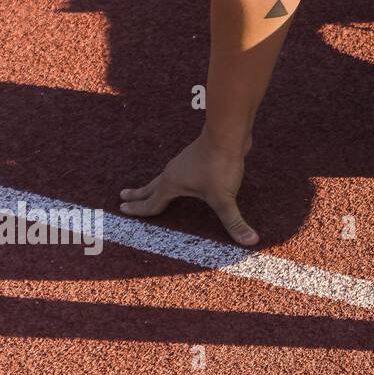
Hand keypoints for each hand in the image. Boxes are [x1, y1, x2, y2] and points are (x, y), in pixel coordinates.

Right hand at [118, 131, 258, 244]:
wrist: (227, 134)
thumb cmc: (219, 165)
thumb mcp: (225, 198)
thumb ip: (235, 221)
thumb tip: (250, 241)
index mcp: (171, 185)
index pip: (151, 203)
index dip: (139, 210)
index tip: (122, 210)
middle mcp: (173, 172)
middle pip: (151, 187)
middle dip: (137, 194)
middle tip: (122, 196)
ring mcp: (184, 162)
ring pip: (164, 176)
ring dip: (155, 184)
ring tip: (152, 188)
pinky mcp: (197, 155)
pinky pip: (180, 169)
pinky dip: (174, 176)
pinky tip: (183, 175)